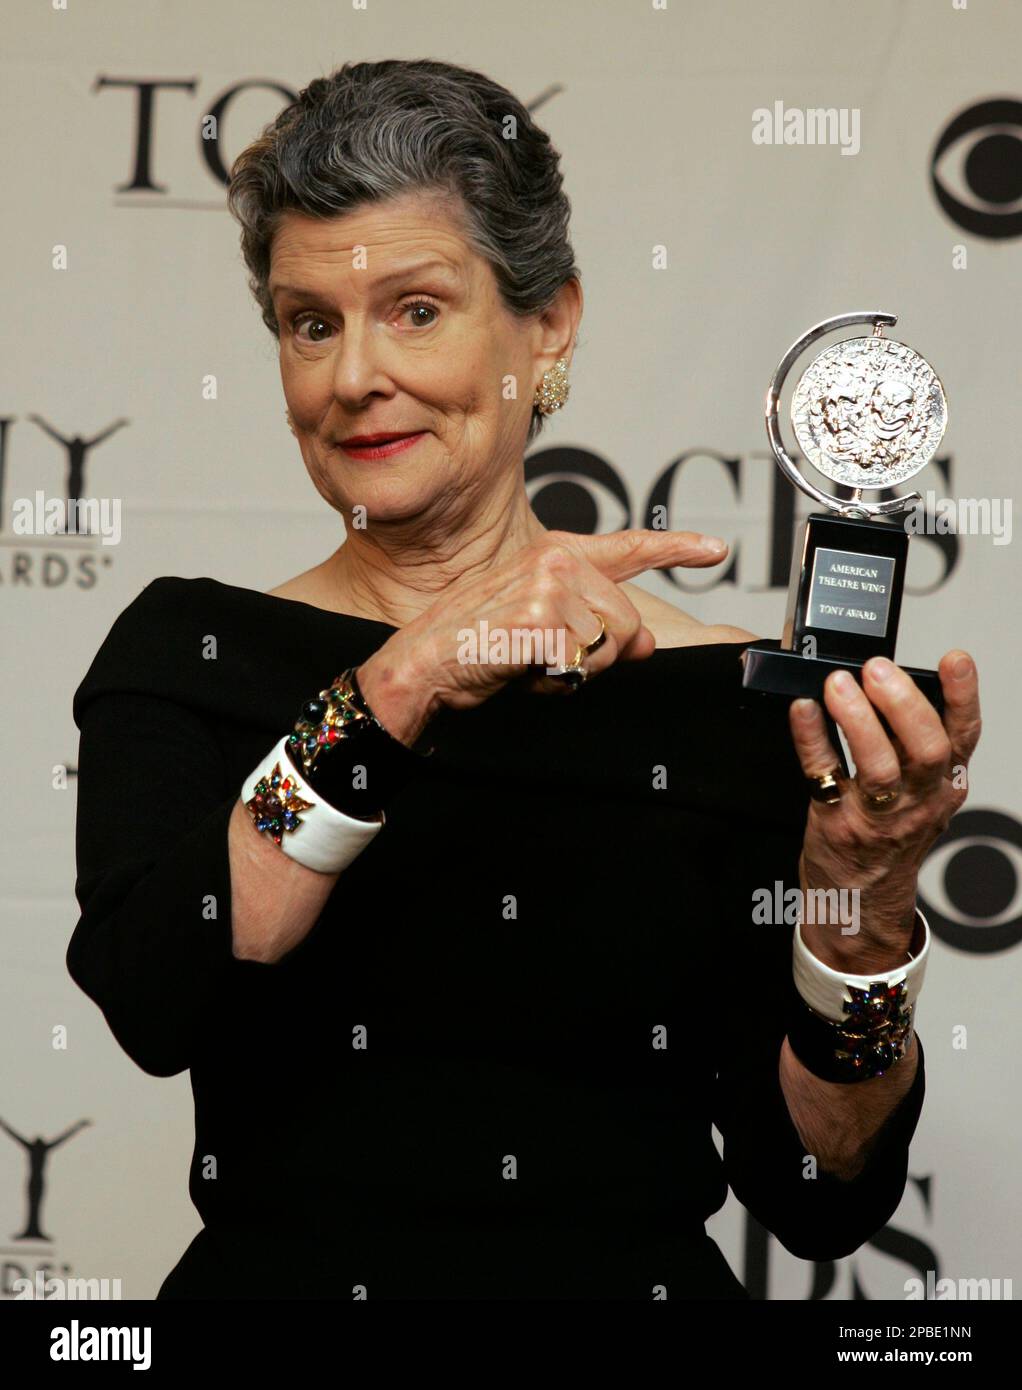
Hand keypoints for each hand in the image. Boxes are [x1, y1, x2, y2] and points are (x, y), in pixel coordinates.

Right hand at [357, 528, 728, 742]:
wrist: (422, 662)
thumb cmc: (477, 643)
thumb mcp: (542, 624)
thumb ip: (595, 622)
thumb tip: (648, 642)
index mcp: (556, 553)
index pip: (629, 548)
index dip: (678, 548)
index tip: (716, 548)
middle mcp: (556, 560)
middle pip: (630, 622)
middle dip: (600, 655)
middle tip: (547, 656)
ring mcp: (549, 586)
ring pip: (610, 646)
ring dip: (576, 671)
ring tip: (529, 660)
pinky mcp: (541, 619)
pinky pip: (580, 666)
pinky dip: (555, 683)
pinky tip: (520, 669)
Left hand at [787, 651, 981, 971]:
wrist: (862, 900)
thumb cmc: (890, 834)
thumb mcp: (921, 790)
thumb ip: (913, 742)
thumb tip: (889, 680)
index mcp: (944, 783)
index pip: (963, 735)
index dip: (963, 695)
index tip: (954, 659)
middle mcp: (919, 800)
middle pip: (926, 749)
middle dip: (903, 703)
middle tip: (877, 669)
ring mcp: (878, 816)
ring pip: (878, 767)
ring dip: (857, 720)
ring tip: (837, 684)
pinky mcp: (835, 824)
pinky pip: (822, 777)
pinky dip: (811, 740)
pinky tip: (802, 712)